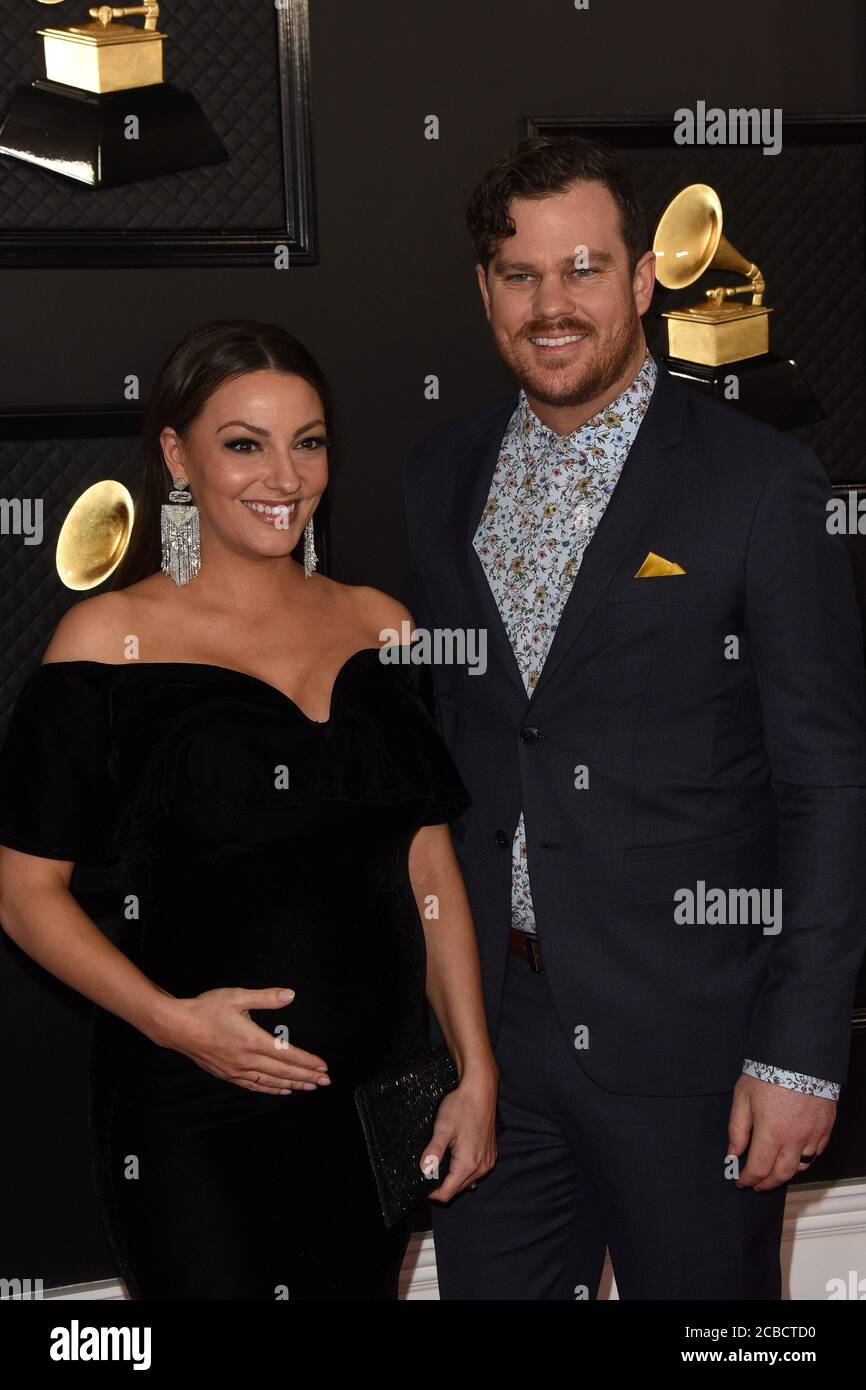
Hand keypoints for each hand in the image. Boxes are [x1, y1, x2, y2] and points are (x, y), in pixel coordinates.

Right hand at [151, 986, 330, 1094]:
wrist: (177, 1026)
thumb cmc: (206, 1009)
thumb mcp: (237, 996)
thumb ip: (266, 998)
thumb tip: (290, 995)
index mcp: (253, 1041)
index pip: (288, 1055)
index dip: (308, 1062)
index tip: (323, 1066)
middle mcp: (247, 1060)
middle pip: (283, 1072)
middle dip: (307, 1077)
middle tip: (325, 1081)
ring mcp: (237, 1070)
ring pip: (270, 1082)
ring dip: (292, 1085)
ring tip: (309, 1087)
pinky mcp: (227, 1074)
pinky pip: (254, 1086)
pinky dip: (271, 1089)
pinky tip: (281, 1090)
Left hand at [421, 1073, 498, 1201]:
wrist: (481, 1090)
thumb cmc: (462, 1106)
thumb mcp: (442, 1129)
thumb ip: (433, 1153)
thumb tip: (424, 1171)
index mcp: (468, 1164)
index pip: (448, 1193)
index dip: (432, 1193)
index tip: (422, 1185)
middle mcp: (481, 1167)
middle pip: (457, 1189)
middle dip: (442, 1185)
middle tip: (429, 1171)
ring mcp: (488, 1161)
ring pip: (467, 1181)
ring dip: (453, 1177)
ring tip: (441, 1162)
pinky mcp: (490, 1154)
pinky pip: (476, 1171)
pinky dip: (464, 1169)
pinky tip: (455, 1156)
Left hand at [727, 1073, 834, 1190]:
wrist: (799, 1056)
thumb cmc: (770, 1072)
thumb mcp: (742, 1098)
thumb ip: (737, 1130)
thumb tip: (732, 1153)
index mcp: (771, 1132)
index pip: (758, 1168)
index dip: (747, 1179)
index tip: (740, 1180)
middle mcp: (794, 1138)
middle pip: (781, 1174)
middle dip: (766, 1183)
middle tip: (756, 1183)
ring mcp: (812, 1134)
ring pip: (800, 1167)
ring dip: (785, 1174)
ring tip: (773, 1171)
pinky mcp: (825, 1128)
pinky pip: (816, 1153)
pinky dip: (804, 1160)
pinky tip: (793, 1156)